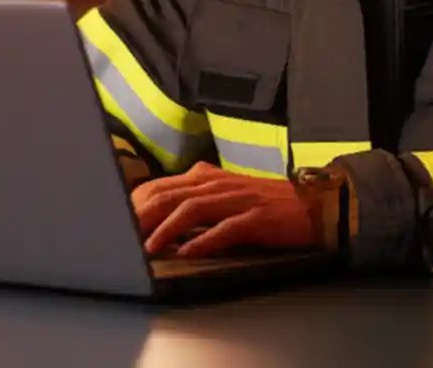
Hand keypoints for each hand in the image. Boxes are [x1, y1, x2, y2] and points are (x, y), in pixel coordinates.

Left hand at [132, 162, 317, 258]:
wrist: (313, 206)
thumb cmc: (266, 203)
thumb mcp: (225, 194)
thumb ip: (195, 200)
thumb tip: (159, 216)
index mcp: (207, 177)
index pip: (161, 186)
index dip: (137, 205)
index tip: (119, 223)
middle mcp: (218, 184)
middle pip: (170, 196)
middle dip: (143, 218)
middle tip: (123, 237)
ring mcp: (237, 199)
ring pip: (192, 209)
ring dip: (167, 230)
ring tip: (149, 249)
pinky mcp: (256, 218)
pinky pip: (225, 229)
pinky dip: (204, 242)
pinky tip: (188, 253)